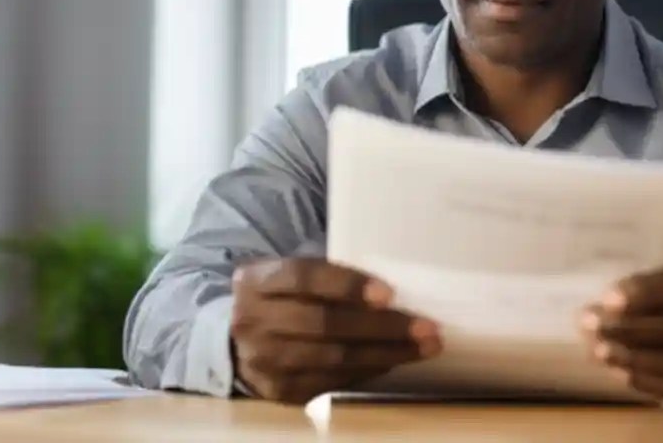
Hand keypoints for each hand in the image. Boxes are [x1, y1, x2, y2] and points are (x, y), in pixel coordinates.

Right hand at [230, 258, 441, 403]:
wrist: (236, 343)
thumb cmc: (279, 299)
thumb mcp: (286, 275)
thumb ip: (324, 273)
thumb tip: (391, 280)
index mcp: (256, 281)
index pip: (302, 277)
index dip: (346, 284)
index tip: (389, 293)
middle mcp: (253, 321)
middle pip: (323, 323)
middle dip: (381, 326)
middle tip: (426, 326)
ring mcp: (264, 360)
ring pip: (332, 358)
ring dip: (385, 353)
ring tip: (424, 346)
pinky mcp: (279, 390)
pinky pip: (332, 382)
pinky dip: (368, 371)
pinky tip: (394, 360)